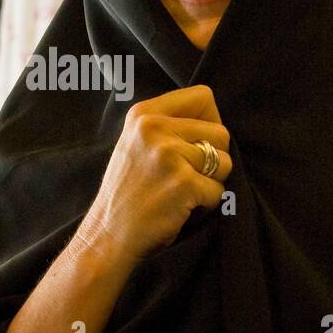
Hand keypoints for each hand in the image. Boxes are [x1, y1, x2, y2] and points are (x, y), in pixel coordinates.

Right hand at [74, 84, 231, 267]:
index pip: (203, 97)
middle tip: (187, 176)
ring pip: (225, 163)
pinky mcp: (183, 183)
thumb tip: (214, 120)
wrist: (108, 235)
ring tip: (182, 192)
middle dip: (214, 159)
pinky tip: (181, 207)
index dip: (210, 121)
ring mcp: (168, 155)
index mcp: (144, 114)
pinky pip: (219, 191)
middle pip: (221, 133)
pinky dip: (206, 204)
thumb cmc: (129, 192)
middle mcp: (154, 128)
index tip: (196, 144)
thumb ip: (168, 125)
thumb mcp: (135, 143)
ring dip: (211, 183)